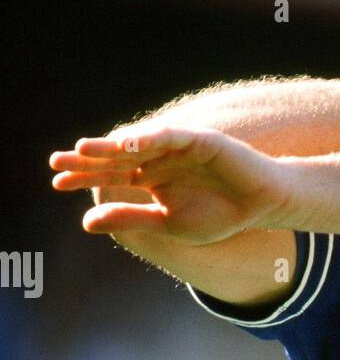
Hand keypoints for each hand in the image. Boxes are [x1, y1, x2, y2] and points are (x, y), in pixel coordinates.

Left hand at [49, 123, 292, 243]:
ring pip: (137, 144)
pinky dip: (149, 139)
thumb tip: (86, 221)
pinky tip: (127, 146)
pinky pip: (170, 136)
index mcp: (153, 179)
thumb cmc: (221, 216)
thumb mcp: (168, 223)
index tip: (58, 183)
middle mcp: (160, 159)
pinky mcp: (199, 139)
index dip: (86, 177)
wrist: (262, 206)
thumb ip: (130, 219)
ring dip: (111, 147)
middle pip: (117, 156)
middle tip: (58, 162)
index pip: (112, 175)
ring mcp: (178, 147)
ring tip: (84, 150)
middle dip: (89, 159)